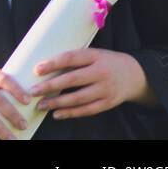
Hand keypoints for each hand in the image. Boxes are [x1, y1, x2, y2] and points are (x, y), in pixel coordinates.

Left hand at [31, 49, 153, 118]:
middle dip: (50, 86)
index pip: (71, 58)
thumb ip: (73, 59)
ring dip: (57, 103)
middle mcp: (101, 72)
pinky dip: (71, 113)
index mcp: (95, 56)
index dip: (53, 64)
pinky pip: (87, 110)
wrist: (135, 74)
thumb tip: (43, 67)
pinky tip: (56, 114)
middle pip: (72, 80)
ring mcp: (106, 89)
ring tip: (40, 105)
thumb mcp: (93, 54)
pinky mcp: (108, 103)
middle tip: (32, 91)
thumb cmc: (105, 62)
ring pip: (78, 98)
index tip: (36, 69)